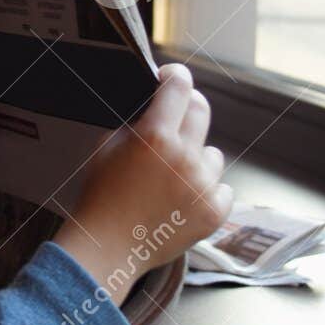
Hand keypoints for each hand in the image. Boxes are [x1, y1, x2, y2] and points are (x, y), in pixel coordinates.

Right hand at [53, 63, 231, 302]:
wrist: (108, 248)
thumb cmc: (101, 198)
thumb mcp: (106, 148)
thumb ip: (134, 121)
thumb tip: (155, 102)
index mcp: (155, 136)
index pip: (180, 85)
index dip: (175, 77)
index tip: (170, 80)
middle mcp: (184, 157)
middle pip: (201, 110)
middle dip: (187, 109)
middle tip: (174, 122)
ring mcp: (203, 186)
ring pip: (213, 155)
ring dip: (196, 159)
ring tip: (171, 180)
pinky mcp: (214, 211)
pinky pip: (223, 188)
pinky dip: (207, 192)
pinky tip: (183, 201)